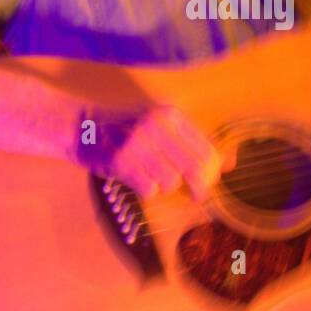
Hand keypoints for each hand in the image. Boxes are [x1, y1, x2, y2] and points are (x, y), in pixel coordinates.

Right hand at [72, 104, 225, 200]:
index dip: (213, 174)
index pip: (207, 151)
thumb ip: (192, 143)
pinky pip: (149, 190)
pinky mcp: (122, 161)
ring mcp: (138, 143)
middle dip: (199, 188)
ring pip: (171, 182)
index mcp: (171, 115)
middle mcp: (157, 125)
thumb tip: (229, 164)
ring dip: (164, 187)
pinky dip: (146, 191)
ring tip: (151, 176)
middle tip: (196, 195)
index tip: (207, 183)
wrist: (81, 126)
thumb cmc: (125, 128)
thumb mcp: (160, 125)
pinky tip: (137, 180)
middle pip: (196, 169)